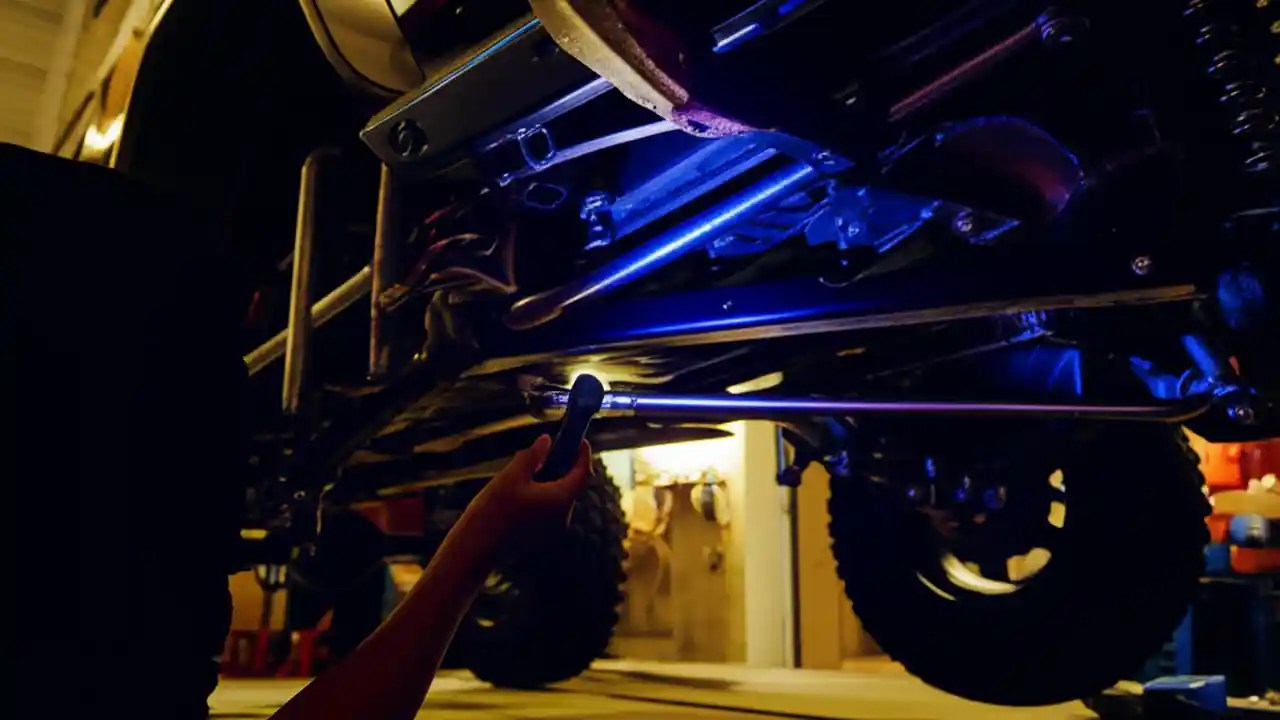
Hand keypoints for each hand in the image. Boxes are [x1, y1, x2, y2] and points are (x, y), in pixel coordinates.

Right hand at [450, 435, 592, 568]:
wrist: (476, 548)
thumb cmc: (493, 510)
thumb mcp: (512, 475)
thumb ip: (533, 455)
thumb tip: (547, 440)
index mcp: (561, 499)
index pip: (582, 472)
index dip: (582, 454)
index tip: (578, 439)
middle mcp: (563, 516)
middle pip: (571, 484)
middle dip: (563, 466)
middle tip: (550, 450)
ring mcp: (554, 529)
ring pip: (559, 497)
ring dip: (550, 481)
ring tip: (528, 470)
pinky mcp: (543, 536)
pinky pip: (549, 510)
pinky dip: (543, 496)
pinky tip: (521, 491)